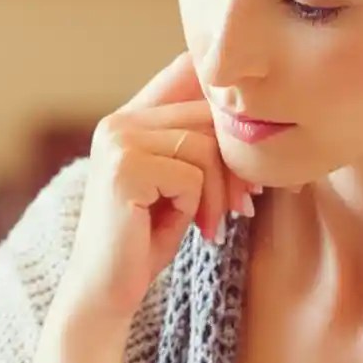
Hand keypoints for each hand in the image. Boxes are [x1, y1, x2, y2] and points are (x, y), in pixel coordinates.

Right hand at [57, 51, 255, 327]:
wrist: (105, 292)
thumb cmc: (145, 242)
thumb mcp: (178, 185)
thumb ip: (200, 145)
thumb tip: (258, 117)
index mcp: (129, 118)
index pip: (189, 70)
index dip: (229, 106)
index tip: (249, 159)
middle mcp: (119, 122)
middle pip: (207, 114)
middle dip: (237, 162)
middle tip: (247, 202)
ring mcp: (117, 142)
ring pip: (205, 147)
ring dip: (222, 192)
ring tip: (216, 224)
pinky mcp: (124, 169)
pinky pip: (192, 176)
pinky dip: (203, 207)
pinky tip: (196, 231)